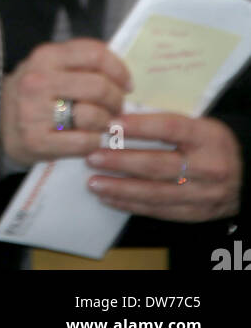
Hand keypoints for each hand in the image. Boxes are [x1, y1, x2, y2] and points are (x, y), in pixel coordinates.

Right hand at [1, 38, 132, 166]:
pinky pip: (83, 141)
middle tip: (117, 108)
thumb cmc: (35, 92)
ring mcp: (34, 111)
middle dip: (117, 100)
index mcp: (45, 56)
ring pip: (93, 115)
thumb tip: (122, 76)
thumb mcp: (51, 66)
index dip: (119, 70)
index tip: (126, 84)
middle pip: (98, 86)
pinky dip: (94, 141)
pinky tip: (89, 139)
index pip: (95, 54)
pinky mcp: (36, 140)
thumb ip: (81, 64)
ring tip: (103, 124)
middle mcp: (37, 80)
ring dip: (107, 123)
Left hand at [85, 112, 242, 221]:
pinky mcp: (195, 214)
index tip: (111, 123)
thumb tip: (123, 114)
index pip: (170, 128)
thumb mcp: (199, 122)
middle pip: (158, 165)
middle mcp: (206, 167)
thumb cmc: (212, 142)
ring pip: (156, 193)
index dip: (140, 126)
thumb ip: (167, 120)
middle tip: (93, 155)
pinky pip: (159, 211)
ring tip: (93, 182)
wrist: (246, 174)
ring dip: (120, 188)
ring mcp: (202, 194)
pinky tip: (110, 198)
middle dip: (121, 162)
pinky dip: (131, 205)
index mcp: (207, 137)